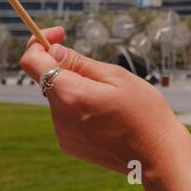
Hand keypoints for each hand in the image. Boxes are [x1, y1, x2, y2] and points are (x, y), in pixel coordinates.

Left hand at [19, 26, 190, 190]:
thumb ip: (79, 62)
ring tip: (110, 99)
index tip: (60, 34)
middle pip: (48, 79)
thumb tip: (52, 50)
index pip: (31, 61)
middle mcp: (59, 116)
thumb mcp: (116, 76)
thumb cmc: (144, 112)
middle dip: (67, 67)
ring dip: (76, 89)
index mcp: (69, 94)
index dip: (40, 42)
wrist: (158, 156)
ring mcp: (63, 134)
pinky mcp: (70, 145)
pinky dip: (79, 108)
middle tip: (101, 72)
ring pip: (59, 97)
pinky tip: (107, 116)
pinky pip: (66, 116)